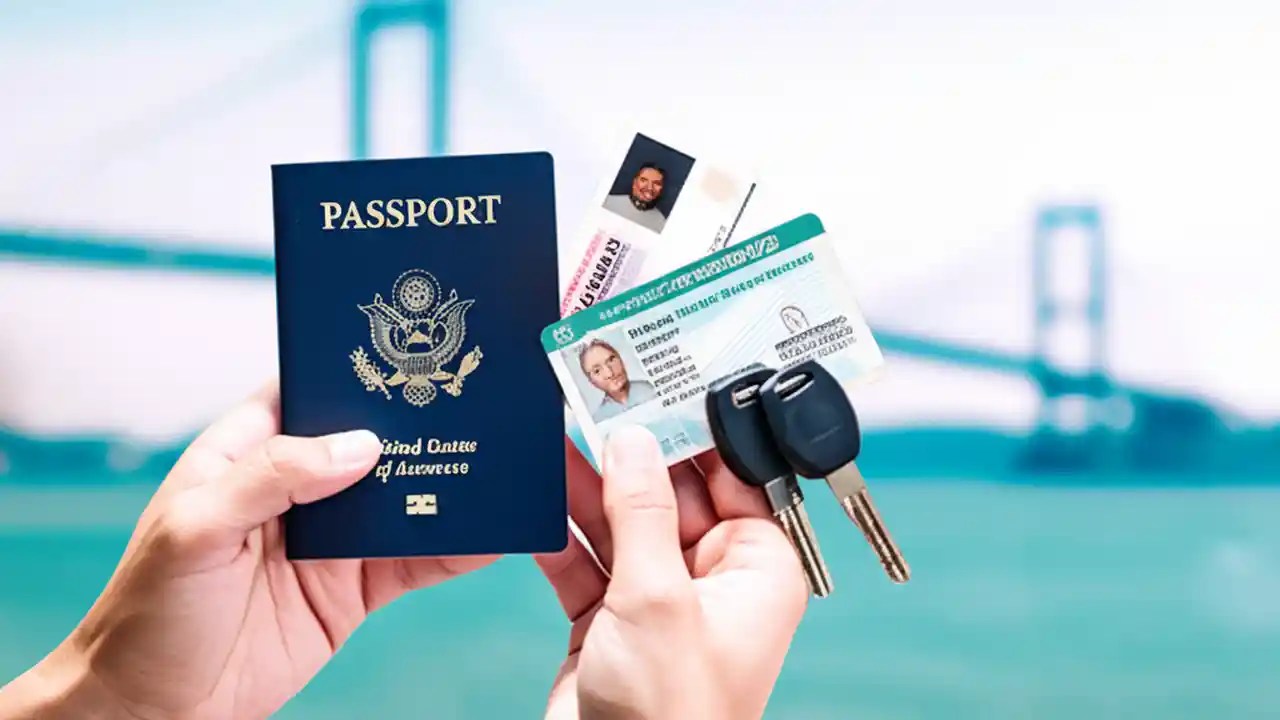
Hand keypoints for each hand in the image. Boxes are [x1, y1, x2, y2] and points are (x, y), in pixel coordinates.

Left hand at [0, 381, 496, 719]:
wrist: (158, 710)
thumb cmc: (147, 612)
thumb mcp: (194, 530)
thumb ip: (271, 479)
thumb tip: (359, 446)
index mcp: (247, 453)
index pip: (307, 392)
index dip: (355, 371)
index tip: (409, 355)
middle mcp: (296, 488)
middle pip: (371, 441)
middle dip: (419, 425)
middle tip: (476, 406)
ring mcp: (331, 539)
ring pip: (402, 498)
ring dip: (445, 485)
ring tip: (495, 466)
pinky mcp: (356, 589)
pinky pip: (415, 560)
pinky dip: (454, 548)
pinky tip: (487, 536)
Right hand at [537, 426, 809, 719]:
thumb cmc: (670, 716)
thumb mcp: (657, 598)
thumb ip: (641, 513)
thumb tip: (634, 441)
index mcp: (755, 569)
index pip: (729, 477)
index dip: (693, 429)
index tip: (657, 382)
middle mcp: (711, 580)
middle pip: (669, 493)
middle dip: (630, 451)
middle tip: (593, 398)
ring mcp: (659, 601)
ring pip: (621, 523)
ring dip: (588, 485)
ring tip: (555, 431)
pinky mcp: (610, 622)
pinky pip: (587, 559)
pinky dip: (561, 532)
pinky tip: (538, 495)